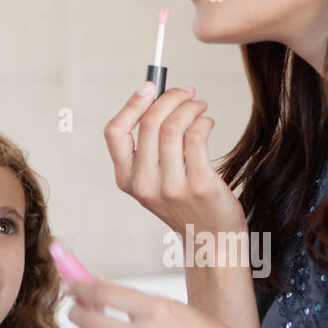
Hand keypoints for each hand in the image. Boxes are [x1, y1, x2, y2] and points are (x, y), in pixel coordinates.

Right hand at [105, 82, 247, 237]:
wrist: (212, 240)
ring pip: (174, 127)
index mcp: (127, 180)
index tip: (151, 86)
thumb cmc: (186, 205)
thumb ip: (150, 148)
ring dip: (190, 107)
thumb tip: (157, 97)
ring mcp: (171, 188)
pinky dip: (203, 121)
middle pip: (149, 123)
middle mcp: (144, 185)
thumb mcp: (155, 181)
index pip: (115, 132)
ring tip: (200, 107)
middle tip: (187, 92)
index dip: (132, 104)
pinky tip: (207, 123)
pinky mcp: (199, 185)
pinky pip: (196, 137)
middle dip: (171, 97)